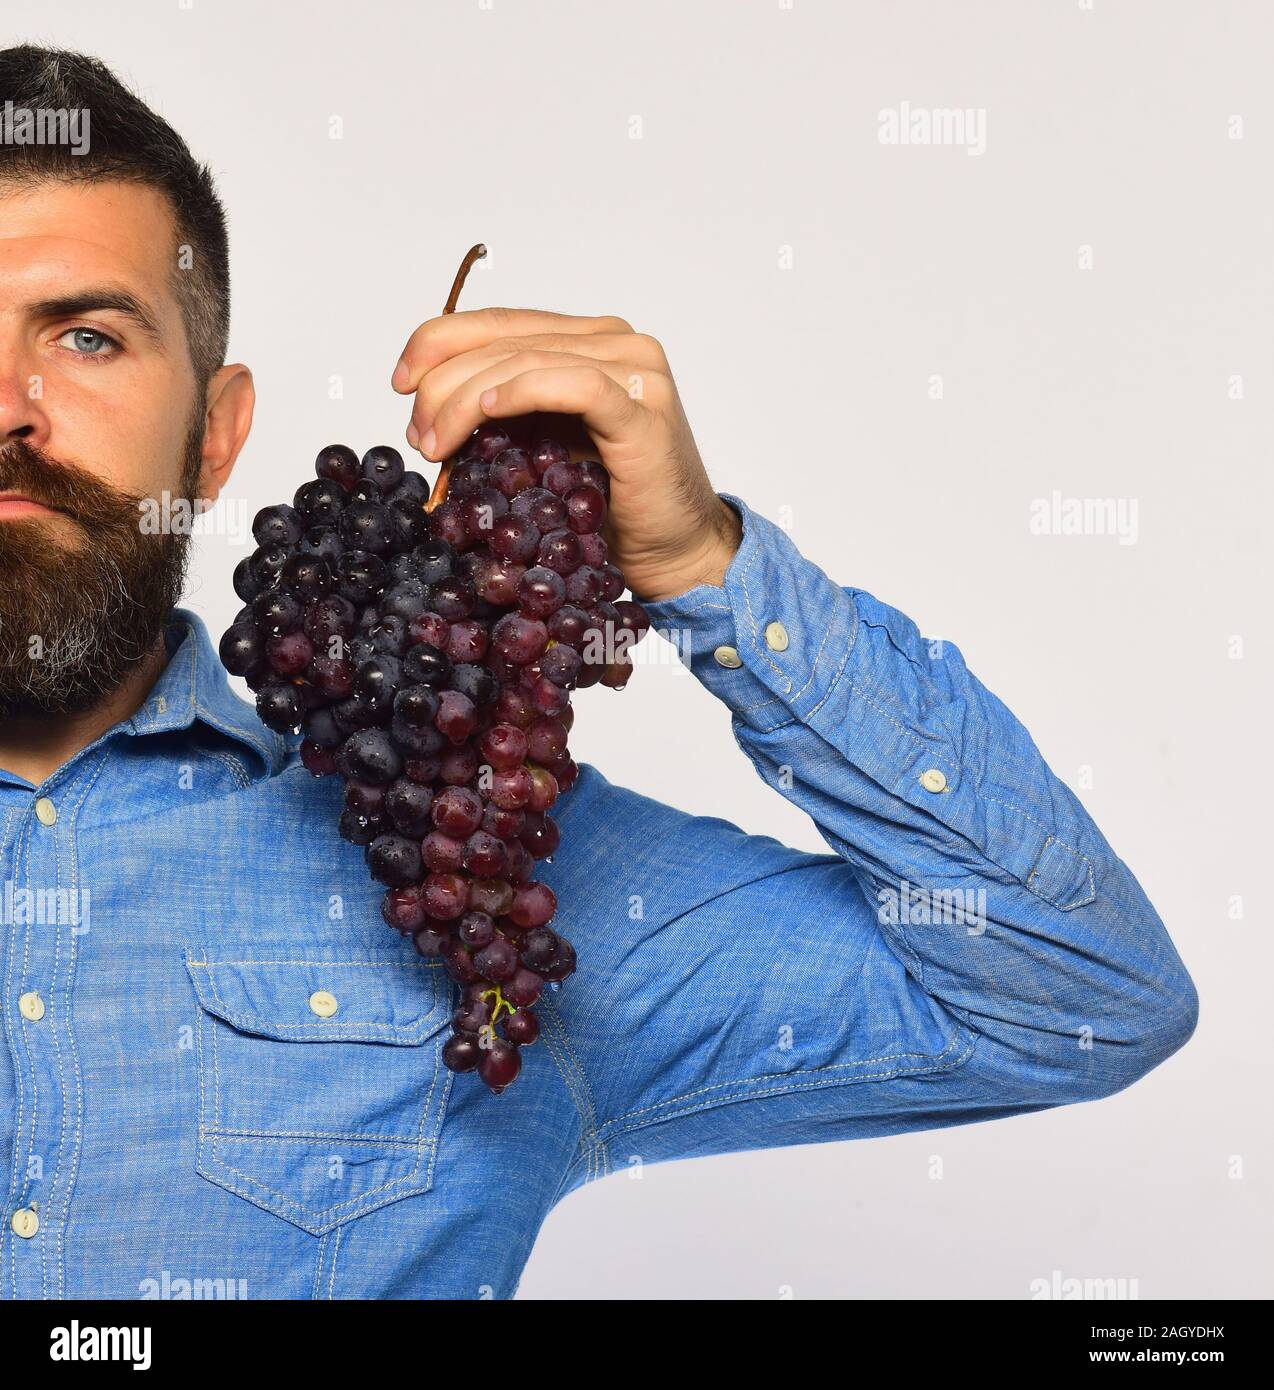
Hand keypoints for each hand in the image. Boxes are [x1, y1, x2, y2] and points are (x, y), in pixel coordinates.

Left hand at [391, 308, 740, 602]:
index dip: (439, 341)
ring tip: (436, 442)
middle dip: (443, 382)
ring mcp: (636, 370)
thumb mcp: (544, 450)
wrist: (679, 552)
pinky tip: (486, 411)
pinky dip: (520, 391)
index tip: (400, 383)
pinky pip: (573, 384)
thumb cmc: (613, 510)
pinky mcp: (643, 408)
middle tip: (417, 434)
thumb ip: (505, 418)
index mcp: (590, 342)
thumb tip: (429, 415)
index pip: (501, 323)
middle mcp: (616, 342)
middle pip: (506, 339)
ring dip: (466, 398)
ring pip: (528, 360)